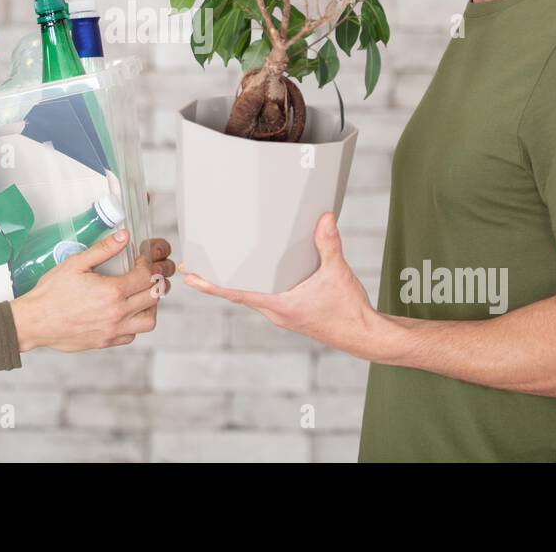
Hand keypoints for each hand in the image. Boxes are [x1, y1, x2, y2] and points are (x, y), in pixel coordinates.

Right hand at [10, 228, 167, 352]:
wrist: (34, 322)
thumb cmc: (51, 293)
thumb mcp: (76, 264)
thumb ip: (103, 249)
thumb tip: (124, 236)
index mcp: (112, 292)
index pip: (146, 277)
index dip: (147, 264)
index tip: (140, 259)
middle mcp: (117, 313)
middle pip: (153, 297)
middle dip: (155, 283)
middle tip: (146, 275)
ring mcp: (113, 330)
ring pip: (148, 321)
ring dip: (150, 306)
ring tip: (139, 296)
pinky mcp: (106, 342)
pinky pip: (132, 335)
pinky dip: (134, 323)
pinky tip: (124, 312)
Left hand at [182, 212, 381, 356]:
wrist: (364, 336)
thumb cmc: (349, 311)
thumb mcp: (338, 273)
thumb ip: (329, 244)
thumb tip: (325, 218)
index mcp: (279, 305)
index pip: (237, 293)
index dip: (212, 284)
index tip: (191, 278)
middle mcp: (276, 312)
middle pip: (238, 294)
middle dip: (215, 281)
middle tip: (192, 267)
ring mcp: (283, 315)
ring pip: (251, 297)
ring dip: (233, 284)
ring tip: (217, 268)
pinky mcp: (292, 313)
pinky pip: (265, 298)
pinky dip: (253, 287)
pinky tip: (257, 276)